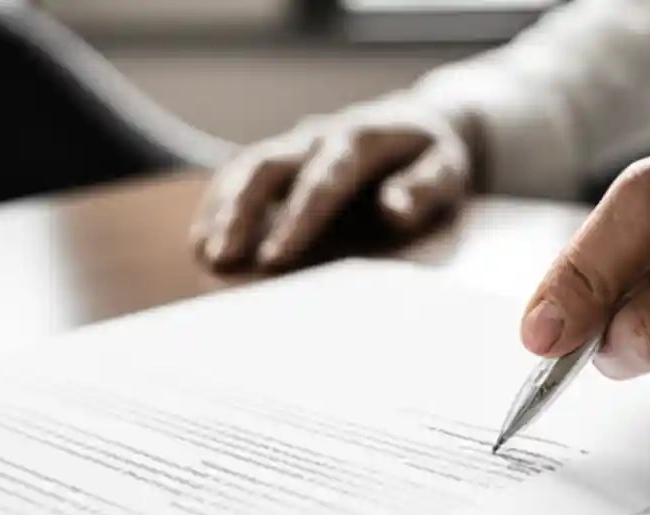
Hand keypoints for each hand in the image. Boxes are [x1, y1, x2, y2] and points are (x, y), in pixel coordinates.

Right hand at [191, 96, 475, 269]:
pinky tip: (202, 242)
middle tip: (221, 258)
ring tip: (203, 254)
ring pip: (246, 169)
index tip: (274, 259)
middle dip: (241, 213)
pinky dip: (218, 205)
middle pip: (268, 167)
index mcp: (361, 140)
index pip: (323, 181)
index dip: (297, 220)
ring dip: (221, 210)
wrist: (417, 121)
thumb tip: (394, 208)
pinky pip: (240, 175)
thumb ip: (425, 187)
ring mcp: (295, 144)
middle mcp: (319, 136)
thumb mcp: (447, 168)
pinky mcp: (282, 157)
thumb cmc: (434, 157)